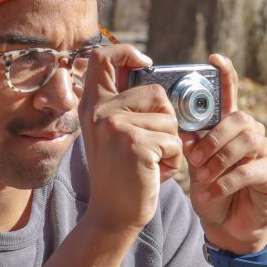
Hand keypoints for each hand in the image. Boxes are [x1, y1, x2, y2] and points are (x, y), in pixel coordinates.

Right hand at [80, 44, 183, 236]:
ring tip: (151, 161)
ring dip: (170, 143)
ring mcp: (116, 127)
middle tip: (153, 144)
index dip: (126, 51)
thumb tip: (150, 69)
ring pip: (169, 120)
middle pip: (155, 92)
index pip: (102, 58)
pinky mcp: (136, 145)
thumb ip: (125, 105)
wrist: (113, 214)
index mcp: (92, 106)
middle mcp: (100, 112)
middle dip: (167, 118)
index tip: (145, 62)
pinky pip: (174, 142)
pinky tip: (154, 172)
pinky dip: (172, 160)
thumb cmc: (122, 173)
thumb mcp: (113, 133)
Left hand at [184, 53, 266, 253]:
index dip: (226, 74)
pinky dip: (227, 181)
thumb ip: (192, 146)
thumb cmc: (211, 191)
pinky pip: (251, 170)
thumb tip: (185, 133)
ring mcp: (266, 152)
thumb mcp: (195, 167)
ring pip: (247, 141)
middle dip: (214, 138)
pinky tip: (212, 192)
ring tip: (202, 178)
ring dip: (220, 159)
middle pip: (239, 119)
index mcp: (231, 127)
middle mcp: (252, 134)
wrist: (227, 226)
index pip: (231, 94)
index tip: (214, 58)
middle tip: (195, 160)